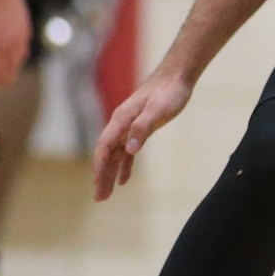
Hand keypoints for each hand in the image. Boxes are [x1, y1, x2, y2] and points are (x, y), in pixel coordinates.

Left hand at [0, 0, 31, 90]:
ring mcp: (22, 35)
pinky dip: (19, 54)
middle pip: (13, 69)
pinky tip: (14, 52)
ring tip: (7, 70)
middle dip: (5, 79)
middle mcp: (14, 44)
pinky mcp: (26, 26)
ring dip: (14, 67)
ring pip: (21, 58)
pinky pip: (24, 46)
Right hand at [92, 71, 193, 200]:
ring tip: (106, 194)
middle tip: (99, 198)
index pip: (105, 146)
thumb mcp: (158, 110)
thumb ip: (143, 128)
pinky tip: (123, 180)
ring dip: (110, 174)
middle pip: (107, 154)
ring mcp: (129, 126)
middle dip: (102, 176)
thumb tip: (129, 150)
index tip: (97, 183)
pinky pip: (127, 151)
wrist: (177, 76)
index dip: (100, 165)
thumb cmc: (169, 91)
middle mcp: (121, 124)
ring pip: (116, 155)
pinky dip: (124, 166)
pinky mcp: (140, 129)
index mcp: (122, 119)